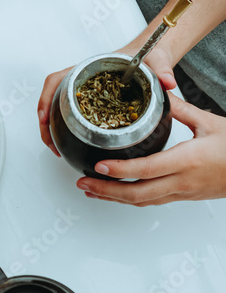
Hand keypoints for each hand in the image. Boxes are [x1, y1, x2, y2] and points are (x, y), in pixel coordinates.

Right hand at [37, 44, 176, 156]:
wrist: (151, 53)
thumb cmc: (148, 53)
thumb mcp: (154, 60)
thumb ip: (162, 70)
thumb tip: (168, 82)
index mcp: (91, 67)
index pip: (58, 79)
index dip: (46, 97)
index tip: (44, 116)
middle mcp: (84, 79)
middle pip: (52, 96)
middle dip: (46, 120)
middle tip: (49, 142)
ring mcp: (86, 90)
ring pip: (58, 106)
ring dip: (52, 126)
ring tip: (56, 147)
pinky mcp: (93, 100)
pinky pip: (71, 113)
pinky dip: (64, 127)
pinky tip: (70, 141)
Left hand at [77, 95, 225, 205]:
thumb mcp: (209, 122)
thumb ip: (180, 108)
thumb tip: (159, 92)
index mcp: (187, 161)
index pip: (146, 169)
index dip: (119, 171)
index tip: (98, 165)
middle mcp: (182, 182)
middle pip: (138, 194)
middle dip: (106, 190)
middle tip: (82, 182)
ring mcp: (183, 193)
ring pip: (143, 201)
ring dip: (115, 197)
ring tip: (91, 189)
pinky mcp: (184, 196)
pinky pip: (152, 200)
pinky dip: (130, 198)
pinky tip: (118, 192)